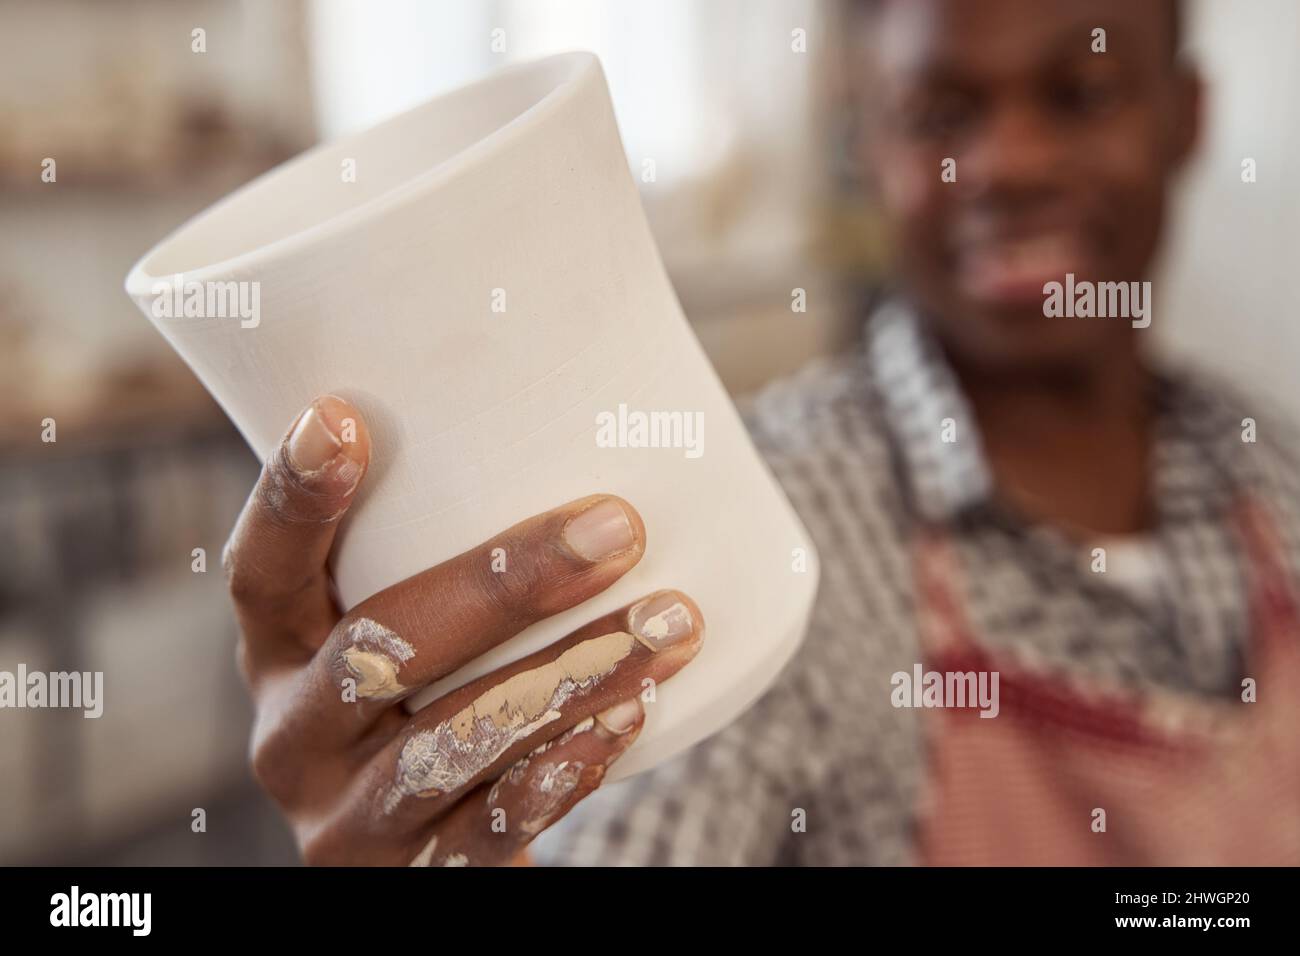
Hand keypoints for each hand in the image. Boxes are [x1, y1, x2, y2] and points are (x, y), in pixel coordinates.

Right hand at [223, 394, 703, 864]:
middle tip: (619, 528)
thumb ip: (450, 563)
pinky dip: (566, 768)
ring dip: (571, 673)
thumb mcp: (411, 639)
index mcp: (278, 657)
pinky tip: (631, 715)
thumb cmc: (436, 703)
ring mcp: (345, 820)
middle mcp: (293, 737)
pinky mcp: (413, 879)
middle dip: (504, 583)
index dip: (292, 499)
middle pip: (380, 648)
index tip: (342, 417)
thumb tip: (588, 421)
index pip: (260, 572)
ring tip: (672, 620)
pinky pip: (492, 828)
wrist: (431, 857)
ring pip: (451, 741)